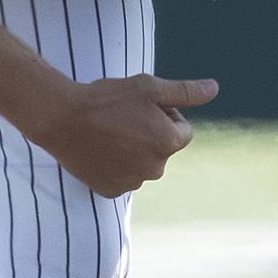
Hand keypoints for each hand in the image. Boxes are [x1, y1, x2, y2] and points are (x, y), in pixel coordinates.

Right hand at [39, 73, 217, 197]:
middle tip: (122, 117)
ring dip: (133, 150)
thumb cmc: (107, 99)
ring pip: (142, 163)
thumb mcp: (149, 87)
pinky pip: (122, 177)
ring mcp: (132, 183)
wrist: (62, 119)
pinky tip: (99, 148)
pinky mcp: (110, 190)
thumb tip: (215, 88)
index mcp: (168, 144)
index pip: (182, 129)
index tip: (140, 106)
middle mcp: (155, 169)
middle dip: (150, 133)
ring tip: (108, 131)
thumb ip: (185, 91)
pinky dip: (115, 165)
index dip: (164, 114)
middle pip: (162, 148)